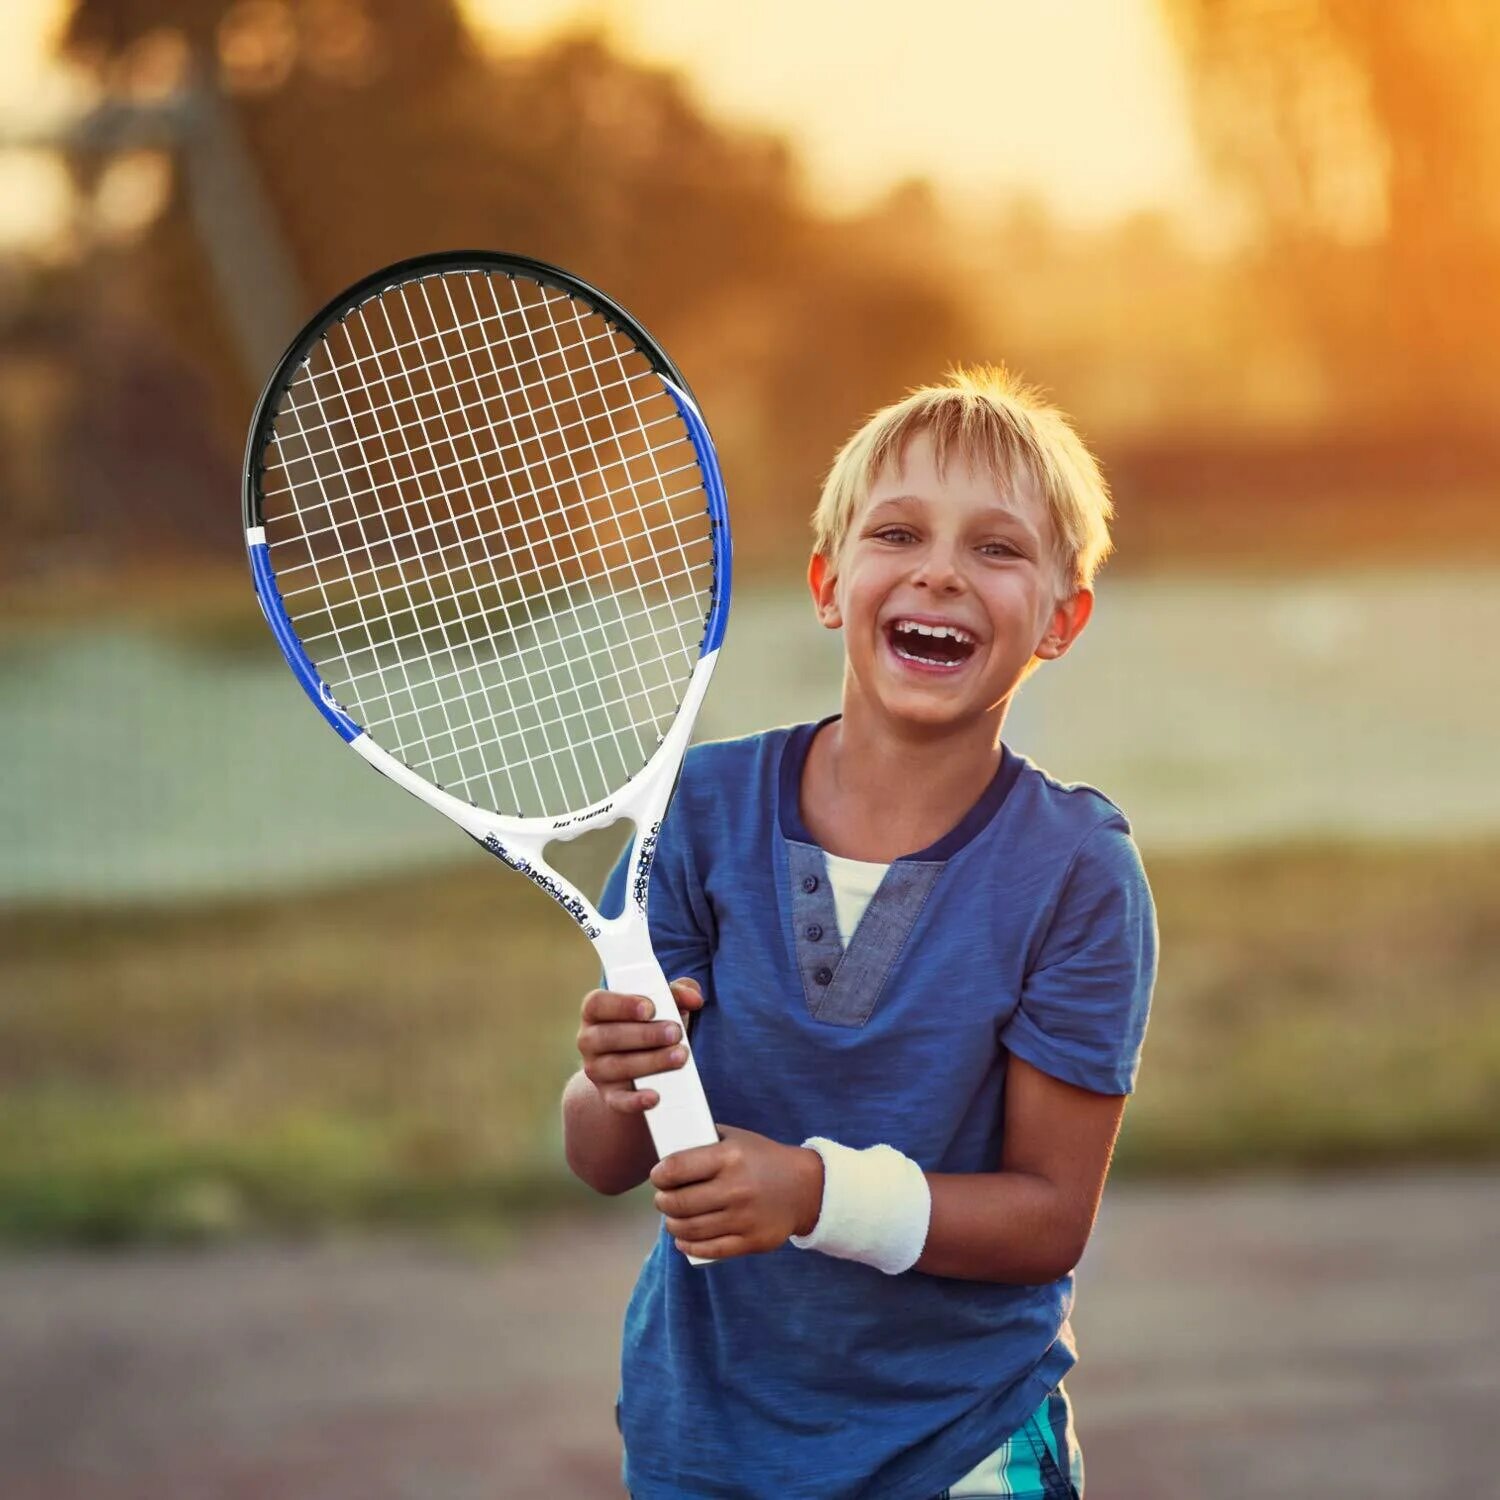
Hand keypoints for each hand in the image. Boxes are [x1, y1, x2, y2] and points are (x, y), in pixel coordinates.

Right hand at [576, 977, 705, 1115]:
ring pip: (616, 1067)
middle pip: (608, 1036)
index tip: (650, 1008)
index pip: (597, 1004)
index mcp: (595, 1011)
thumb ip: (677, 993)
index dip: (622, 1005)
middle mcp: (589, 1039)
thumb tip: (695, 998)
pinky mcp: (609, 1095)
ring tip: (680, 1056)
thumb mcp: (661, 1004)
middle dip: (645, 1034)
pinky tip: (655, 1097)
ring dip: (650, 1062)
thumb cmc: (650, 1024)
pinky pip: (618, 1101)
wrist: (639, 1066)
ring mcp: (596, 1069)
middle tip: (675, 1033)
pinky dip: (635, 1101)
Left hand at [651, 1125, 824, 1260]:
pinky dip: (689, 1246)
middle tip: (662, 1199)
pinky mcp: (751, 1241)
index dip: (659, 1175)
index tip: (657, 1177)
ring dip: (672, 1225)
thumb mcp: (737, 1138)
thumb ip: (705, 1140)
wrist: (804, 1188)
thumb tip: (668, 1146)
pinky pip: (709, 1249)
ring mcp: (743, 1218)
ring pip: (689, 1229)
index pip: (676, 1168)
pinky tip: (683, 1239)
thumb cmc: (763, 1159)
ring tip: (672, 1218)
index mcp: (730, 1157)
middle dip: (662, 1202)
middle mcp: (735, 1188)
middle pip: (678, 1202)